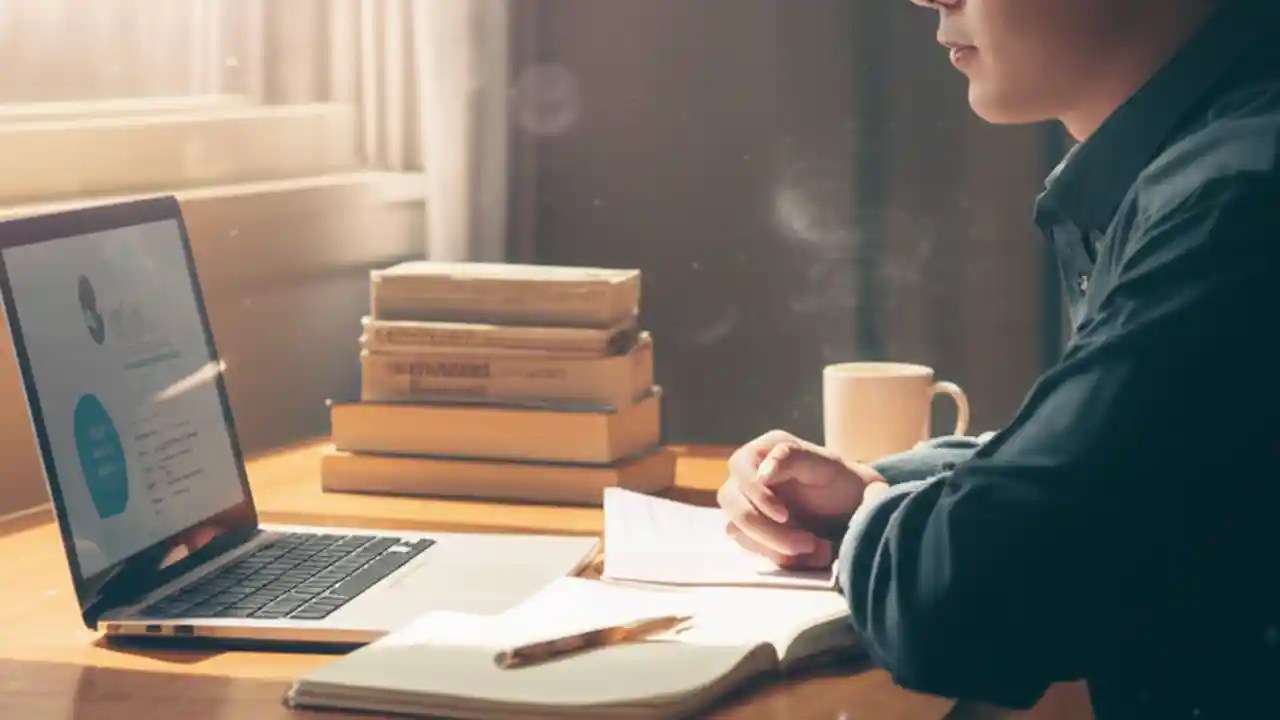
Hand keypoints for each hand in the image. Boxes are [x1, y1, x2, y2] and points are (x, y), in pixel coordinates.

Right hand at [717, 430, 885, 568]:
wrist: (853, 510)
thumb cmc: (839, 481)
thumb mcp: (824, 464)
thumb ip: (792, 458)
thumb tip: (761, 473)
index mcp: (758, 453)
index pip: (740, 471)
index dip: (758, 496)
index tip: (785, 516)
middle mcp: (745, 478)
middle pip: (734, 507)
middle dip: (768, 532)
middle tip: (805, 543)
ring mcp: (745, 507)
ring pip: (740, 532)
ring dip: (777, 547)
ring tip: (817, 547)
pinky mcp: (751, 533)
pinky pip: (755, 550)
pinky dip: (784, 557)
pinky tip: (812, 553)